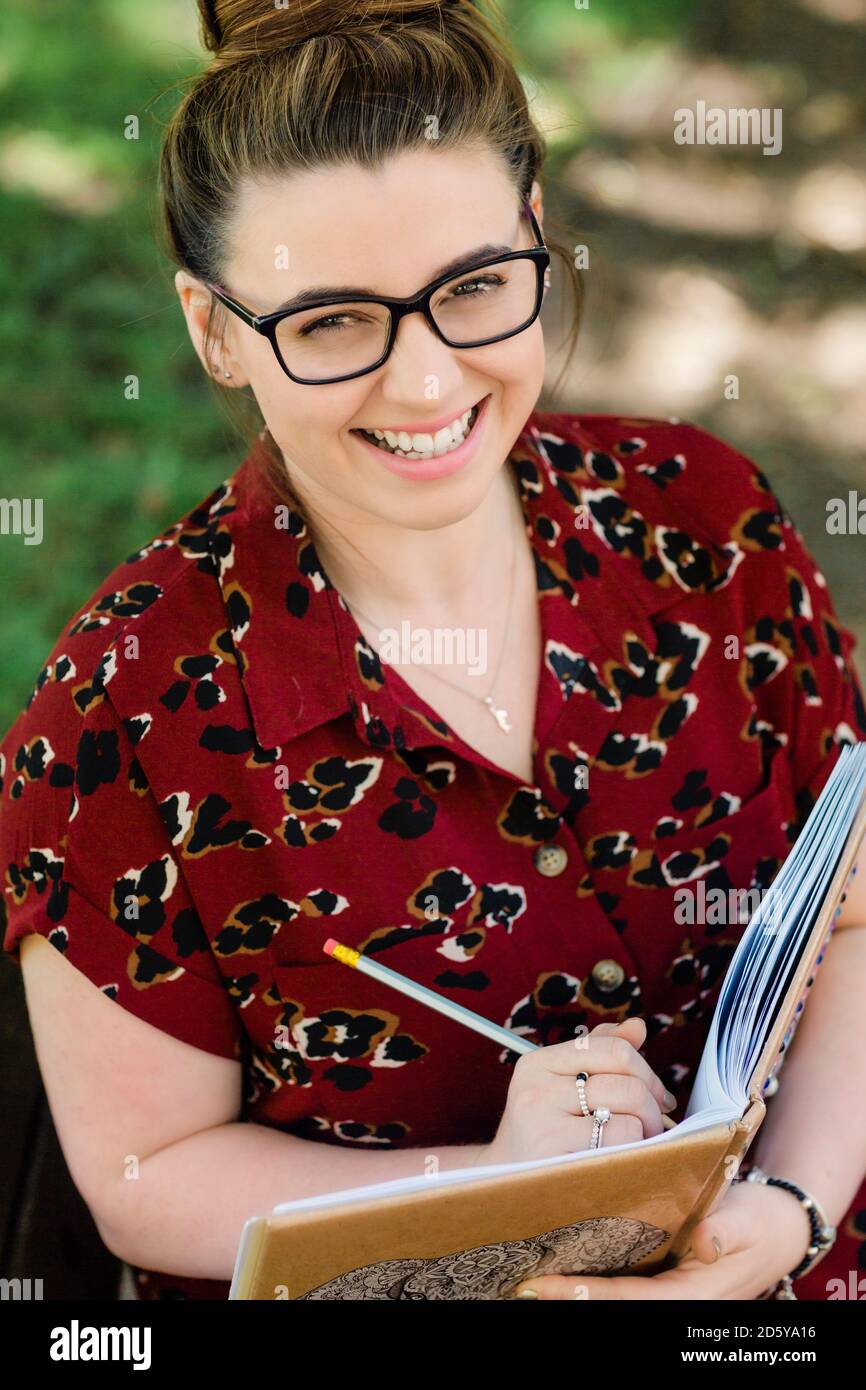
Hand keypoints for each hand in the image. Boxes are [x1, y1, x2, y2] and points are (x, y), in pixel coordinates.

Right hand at [480, 1017, 674, 1167]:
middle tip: (655, 1125)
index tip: (657, 1094)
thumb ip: (600, 1052)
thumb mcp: (561, 1085)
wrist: (506, 1181)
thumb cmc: (544, 1131)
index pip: (613, 1048)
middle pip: (626, 1083)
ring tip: (641, 1143)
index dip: (647, 1071)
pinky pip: (620, 1143)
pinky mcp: (554, 1158)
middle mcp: (536, 1089)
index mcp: (538, 1063)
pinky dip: (633, 1152)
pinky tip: (625, 1159)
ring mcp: (542, 1124)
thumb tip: (638, 1026)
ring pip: (628, 1115)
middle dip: (654, 1106)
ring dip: (647, 1131)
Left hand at [509, 1178, 813, 1298]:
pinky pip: (619, 1279)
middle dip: (565, 1295)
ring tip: (526, 1271)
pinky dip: (589, 1272)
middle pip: (609, 1302)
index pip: (627, 1299)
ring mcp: (663, 1289)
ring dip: (572, 1286)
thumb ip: (726, 1231)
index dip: (583, 1295)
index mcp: (690, 1296)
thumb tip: (703, 1241)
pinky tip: (558, 1255)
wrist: (780, 1227)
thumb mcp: (750, 1222)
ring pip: (611, 1292)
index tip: (543, 1286)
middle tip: (518, 1281)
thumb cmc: (764, 1224)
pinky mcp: (658, 1275)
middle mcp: (670, 1298)